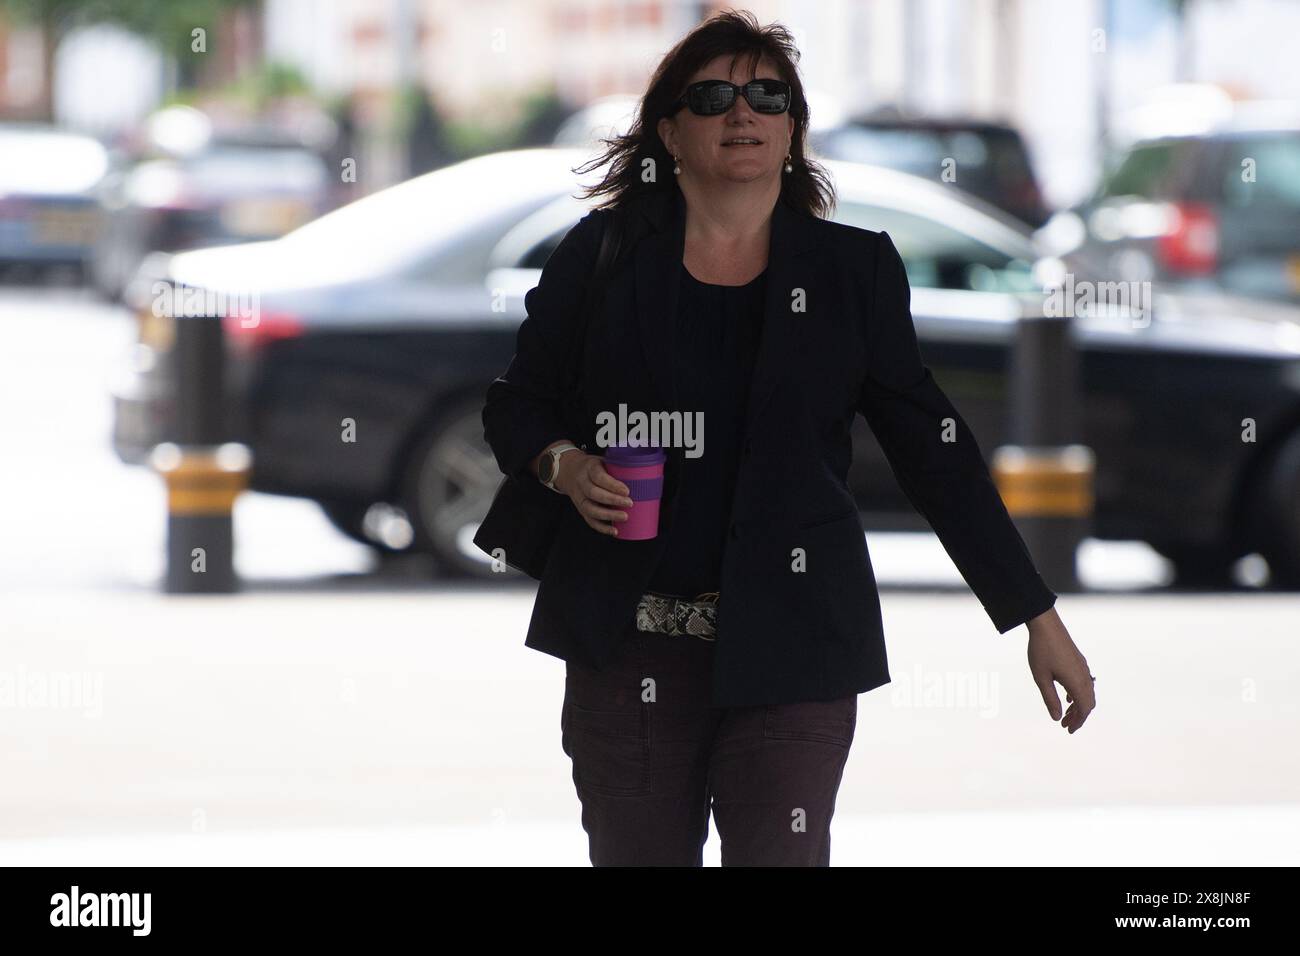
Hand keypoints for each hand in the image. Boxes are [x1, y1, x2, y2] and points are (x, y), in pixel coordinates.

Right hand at [555, 451, 633, 535]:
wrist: (569, 471)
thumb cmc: (593, 467)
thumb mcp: (603, 460)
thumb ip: (617, 467)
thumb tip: (642, 475)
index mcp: (589, 468)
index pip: (598, 476)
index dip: (612, 484)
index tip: (626, 490)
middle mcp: (581, 483)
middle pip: (593, 493)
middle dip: (612, 500)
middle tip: (629, 503)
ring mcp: (579, 497)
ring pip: (590, 508)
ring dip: (608, 515)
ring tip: (625, 517)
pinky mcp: (580, 509)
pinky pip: (590, 520)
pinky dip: (602, 527)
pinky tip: (614, 530)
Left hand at [1025, 605, 1094, 733]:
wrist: (1046, 625)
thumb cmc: (1041, 651)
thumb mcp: (1041, 678)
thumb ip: (1050, 699)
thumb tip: (1056, 718)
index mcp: (1077, 682)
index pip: (1084, 709)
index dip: (1078, 722)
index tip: (1068, 731)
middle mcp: (1084, 675)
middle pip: (1088, 703)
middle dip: (1079, 716)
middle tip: (1065, 725)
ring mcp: (1082, 667)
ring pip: (1087, 692)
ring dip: (1078, 705)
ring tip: (1065, 713)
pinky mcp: (1078, 660)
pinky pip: (1084, 682)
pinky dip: (1078, 693)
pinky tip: (1068, 696)